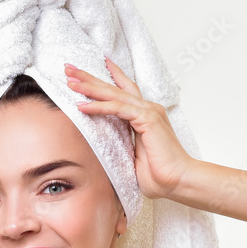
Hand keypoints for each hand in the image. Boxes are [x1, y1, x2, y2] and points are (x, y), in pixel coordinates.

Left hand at [66, 57, 194, 199]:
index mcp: (145, 116)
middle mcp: (147, 109)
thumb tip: (105, 150)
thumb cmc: (159, 175)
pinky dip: (99, 106)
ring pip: (114, 94)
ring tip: (69, 81)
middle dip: (90, 78)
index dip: (110, 76)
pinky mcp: (147, 119)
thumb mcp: (132, 157)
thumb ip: (121, 146)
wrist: (177, 181)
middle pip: (114, 88)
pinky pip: (118, 109)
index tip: (93, 66)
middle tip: (69, 68)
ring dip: (90, 87)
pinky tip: (82, 106)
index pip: (125, 90)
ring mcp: (148, 112)